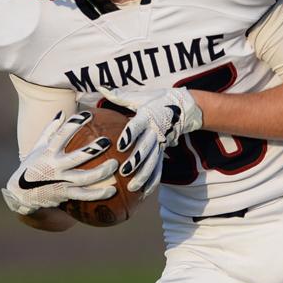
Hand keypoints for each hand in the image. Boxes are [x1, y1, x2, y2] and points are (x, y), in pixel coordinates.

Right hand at [0, 111, 119, 215]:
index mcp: (48, 152)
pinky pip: (84, 195)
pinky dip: (99, 193)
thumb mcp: (38, 147)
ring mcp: (60, 182)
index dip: (74, 124)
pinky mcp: (65, 195)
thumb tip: (62, 112)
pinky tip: (113, 190)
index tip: (88, 114)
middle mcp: (55, 167)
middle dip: (93, 149)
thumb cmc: (33, 166)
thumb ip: (50, 130)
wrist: (21, 193)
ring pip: (84, 178)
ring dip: (101, 172)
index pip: (61, 135)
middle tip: (107, 141)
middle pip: (76, 158)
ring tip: (115, 164)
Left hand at [82, 87, 203, 195]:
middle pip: (146, 148)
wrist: (182, 107)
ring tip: (132, 188)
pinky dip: (153, 181)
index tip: (121, 144)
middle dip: (136, 161)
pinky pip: (159, 168)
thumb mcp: (139, 97)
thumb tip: (100, 88)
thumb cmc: (155, 100)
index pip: (137, 126)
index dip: (130, 135)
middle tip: (124, 171)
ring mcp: (160, 143)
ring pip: (153, 162)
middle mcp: (154, 131)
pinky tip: (144, 194)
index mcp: (147, 117)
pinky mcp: (163, 152)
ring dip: (144, 176)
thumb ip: (119, 95)